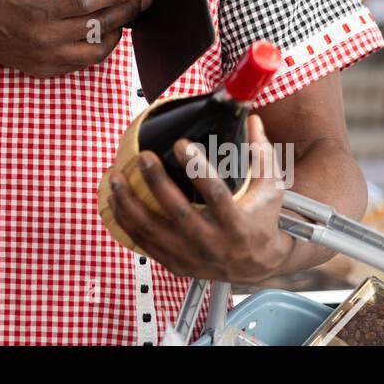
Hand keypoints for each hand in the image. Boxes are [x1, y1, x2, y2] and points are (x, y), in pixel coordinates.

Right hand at [0, 0, 151, 76]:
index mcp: (41, 10)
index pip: (89, 3)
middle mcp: (47, 38)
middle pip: (99, 27)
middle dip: (127, 12)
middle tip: (142, 0)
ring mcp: (48, 57)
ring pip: (97, 52)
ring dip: (116, 34)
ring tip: (124, 18)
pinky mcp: (48, 69)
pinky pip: (82, 63)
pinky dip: (98, 48)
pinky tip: (103, 33)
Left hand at [106, 113, 292, 282]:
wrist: (257, 266)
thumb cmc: (261, 219)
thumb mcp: (270, 188)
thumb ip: (261, 152)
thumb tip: (251, 117)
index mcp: (238, 224)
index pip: (216, 194)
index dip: (197, 168)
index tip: (181, 143)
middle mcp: (213, 244)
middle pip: (179, 213)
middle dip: (157, 182)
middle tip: (143, 156)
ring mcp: (191, 257)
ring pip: (153, 231)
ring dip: (129, 203)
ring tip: (115, 177)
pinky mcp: (175, 264)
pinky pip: (144, 243)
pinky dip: (125, 221)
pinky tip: (113, 200)